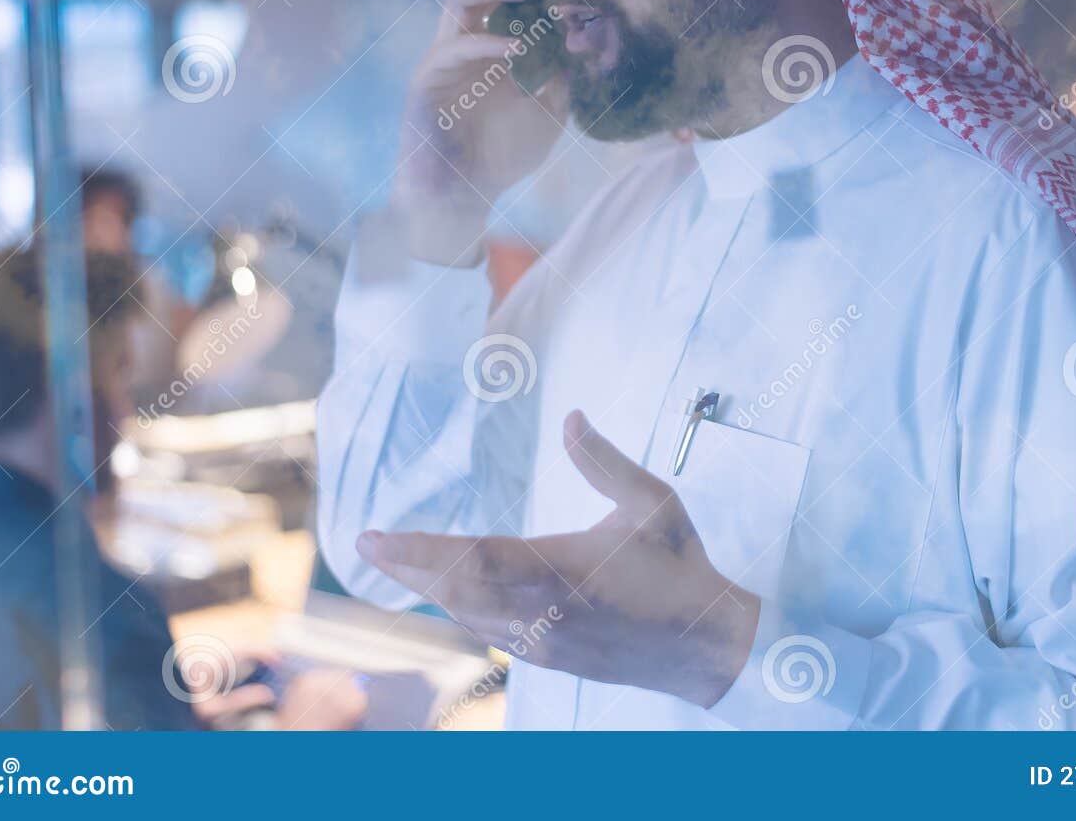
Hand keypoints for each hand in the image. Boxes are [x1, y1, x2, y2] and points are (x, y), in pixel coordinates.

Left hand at [356, 410, 760, 708]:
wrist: (707, 647)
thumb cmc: (681, 568)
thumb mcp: (653, 503)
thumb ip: (605, 462)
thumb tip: (571, 418)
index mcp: (561, 571)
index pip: (472, 560)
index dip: (417, 551)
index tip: (373, 538)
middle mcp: (541, 613)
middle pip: (455, 592)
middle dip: (407, 569)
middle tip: (368, 546)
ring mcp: (542, 642)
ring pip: (468, 614)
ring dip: (429, 588)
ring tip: (395, 562)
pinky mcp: (549, 656)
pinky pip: (489, 630)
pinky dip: (460, 607)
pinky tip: (448, 592)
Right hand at [395, 0, 571, 264]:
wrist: (461, 197)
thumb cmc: (501, 157)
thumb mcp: (548, 113)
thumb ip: (562, 78)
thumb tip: (580, 39)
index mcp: (496, 47)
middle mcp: (469, 43)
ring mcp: (446, 56)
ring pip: (460, 0)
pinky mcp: (428, 76)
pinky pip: (455, 46)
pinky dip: (487, 41)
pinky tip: (519, 47)